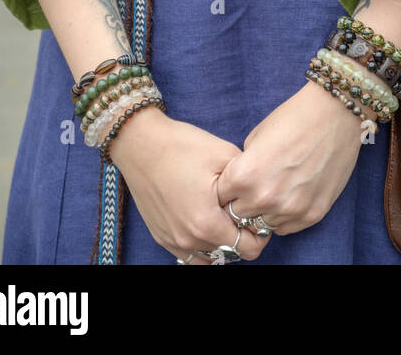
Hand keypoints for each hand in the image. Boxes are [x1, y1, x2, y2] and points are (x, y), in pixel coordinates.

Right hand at [108, 108, 270, 264]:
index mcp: (206, 224)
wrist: (140, 143)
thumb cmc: (181, 146)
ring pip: (210, 257)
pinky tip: (206, 222)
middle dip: (241, 236)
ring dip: (222, 244)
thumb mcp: (224, 154)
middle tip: (243, 212)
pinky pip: (190, 255)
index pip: (247, 248)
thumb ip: (246, 182)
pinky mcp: (161, 236)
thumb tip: (258, 195)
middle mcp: (188, 240)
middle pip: (229, 254)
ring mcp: (172, 241)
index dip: (260, 233)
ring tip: (224, 218)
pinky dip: (203, 245)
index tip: (258, 215)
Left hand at [215, 82, 366, 236]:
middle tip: (251, 188)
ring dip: (262, 212)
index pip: (218, 198)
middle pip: (237, 217)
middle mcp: (264, 198)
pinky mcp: (312, 214)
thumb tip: (238, 185)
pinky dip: (282, 216)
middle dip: (240, 204)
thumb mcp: (256, 136)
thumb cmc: (293, 118)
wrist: (335, 113)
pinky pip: (284, 228)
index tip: (231, 184)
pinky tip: (288, 194)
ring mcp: (290, 209)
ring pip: (261, 227)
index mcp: (244, 175)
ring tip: (273, 190)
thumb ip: (243, 166)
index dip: (224, 189)